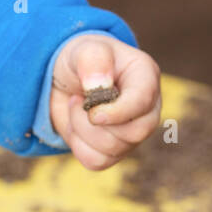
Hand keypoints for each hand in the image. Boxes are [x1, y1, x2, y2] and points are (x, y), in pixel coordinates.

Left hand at [49, 33, 160, 169]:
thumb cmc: (81, 59)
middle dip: (96, 123)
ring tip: (75, 106)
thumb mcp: (85, 49)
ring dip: (81, 130)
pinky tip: (76, 126)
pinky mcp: (114, 150)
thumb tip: (98, 85)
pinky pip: (97, 162)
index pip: (144, 102)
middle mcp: (146, 108)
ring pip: (112, 149)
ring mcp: (132, 132)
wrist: (65, 78)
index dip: (118, 112)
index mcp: (146, 77)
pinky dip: (78, 146)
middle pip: (136, 134)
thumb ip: (94, 60)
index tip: (93, 112)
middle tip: (77, 100)